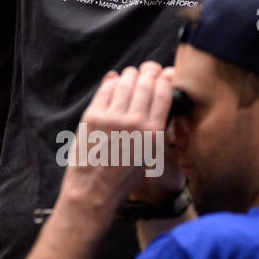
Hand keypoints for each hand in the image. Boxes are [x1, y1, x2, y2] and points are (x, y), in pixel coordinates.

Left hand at [62, 61, 176, 212]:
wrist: (93, 191)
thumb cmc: (123, 179)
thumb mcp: (149, 156)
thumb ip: (155, 129)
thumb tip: (158, 105)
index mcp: (152, 134)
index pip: (163, 95)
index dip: (166, 79)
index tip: (167, 73)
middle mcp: (133, 122)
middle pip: (145, 84)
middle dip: (150, 71)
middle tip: (151, 67)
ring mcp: (110, 117)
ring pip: (125, 83)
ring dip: (131, 75)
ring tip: (133, 73)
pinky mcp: (91, 116)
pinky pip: (105, 90)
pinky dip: (112, 82)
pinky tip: (115, 80)